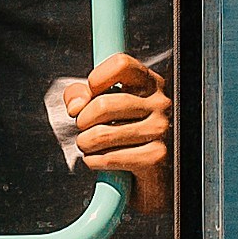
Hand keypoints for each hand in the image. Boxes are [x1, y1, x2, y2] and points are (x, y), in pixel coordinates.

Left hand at [67, 52, 174, 215]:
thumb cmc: (123, 131)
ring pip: (101, 134)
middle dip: (82, 121)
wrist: (150, 174)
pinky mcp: (156, 157)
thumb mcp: (101, 104)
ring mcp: (161, 130)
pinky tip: (100, 160)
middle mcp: (160, 103)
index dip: (97, 78)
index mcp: (149, 83)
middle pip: (102, 104)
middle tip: (84, 128)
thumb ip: (79, 94)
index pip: (121, 64)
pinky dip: (94, 161)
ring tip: (91, 144)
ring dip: (86, 143)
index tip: (91, 93)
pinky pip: (108, 158)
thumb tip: (76, 106)